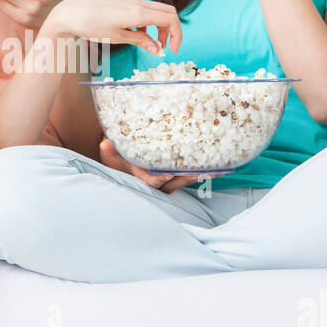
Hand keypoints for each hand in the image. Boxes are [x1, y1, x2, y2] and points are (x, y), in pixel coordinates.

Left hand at [41, 0, 182, 55]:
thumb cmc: (92, 25)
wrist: (72, 12)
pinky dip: (149, 22)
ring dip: (160, 26)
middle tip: (165, 47)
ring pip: (157, 10)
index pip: (170, 19)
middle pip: (168, 11)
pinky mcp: (125, 1)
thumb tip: (157, 49)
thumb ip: (140, 41)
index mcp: (138, 13)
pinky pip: (145, 9)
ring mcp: (132, 0)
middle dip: (171, 30)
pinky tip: (137, 34)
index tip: (173, 50)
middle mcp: (138, 3)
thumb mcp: (118, 37)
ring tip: (151, 43)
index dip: (177, 34)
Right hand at [99, 138, 225, 192]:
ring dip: (199, 175)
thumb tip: (106, 144)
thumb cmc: (122, 153)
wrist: (127, 156)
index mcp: (140, 175)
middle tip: (200, 172)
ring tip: (215, 170)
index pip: (150, 180)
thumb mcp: (114, 151)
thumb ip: (112, 148)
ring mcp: (168, 179)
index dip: (158, 178)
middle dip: (186, 177)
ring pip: (184, 179)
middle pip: (173, 182)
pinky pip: (191, 174)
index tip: (166, 174)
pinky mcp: (178, 175)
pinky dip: (204, 171)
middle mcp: (156, 181)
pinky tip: (220, 166)